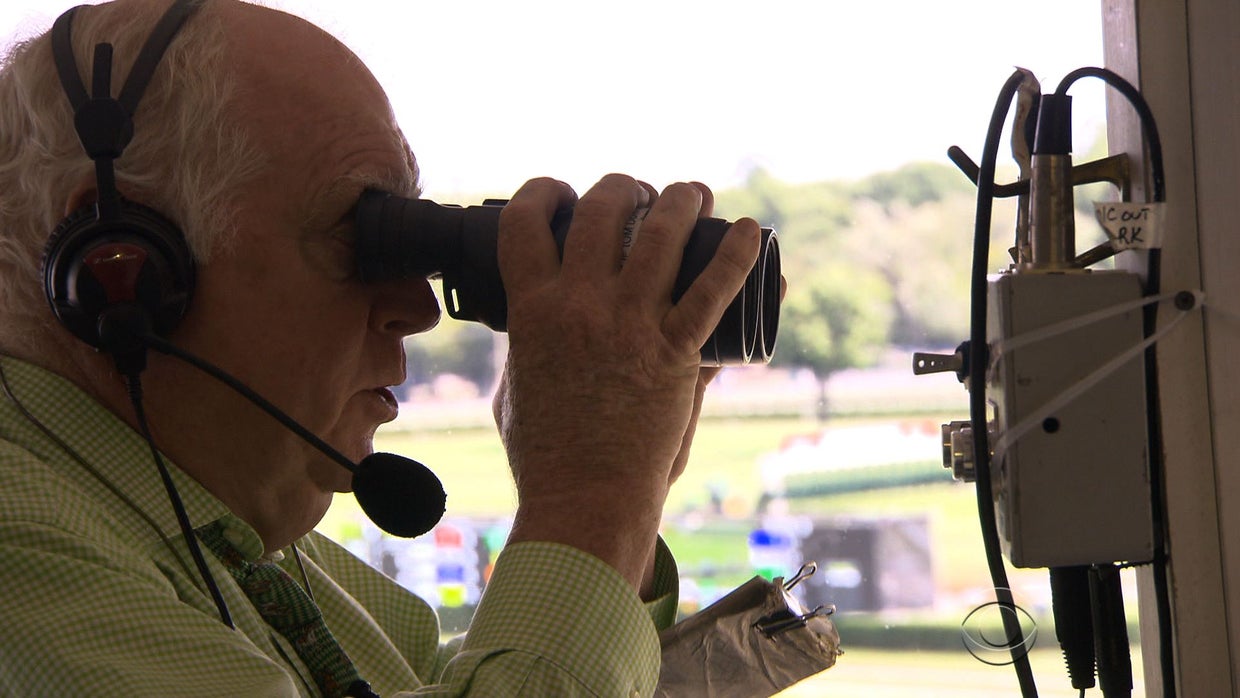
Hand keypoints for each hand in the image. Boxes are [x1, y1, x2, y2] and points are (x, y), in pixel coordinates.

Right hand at [492, 174, 759, 588]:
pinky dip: (736, 256)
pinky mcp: (675, 355)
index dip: (543, 192)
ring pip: (660, 234)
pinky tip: (748, 231)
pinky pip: (714, 291)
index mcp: (531, 311)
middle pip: (601, 211)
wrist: (584, 501)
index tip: (562, 193)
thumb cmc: (544, 454)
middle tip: (639, 192)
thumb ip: (522, 348)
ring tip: (692, 194)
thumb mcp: (516, 389)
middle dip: (622, 187)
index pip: (525, 222)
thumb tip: (531, 327)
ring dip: (681, 201)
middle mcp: (579, 307)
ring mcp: (630, 328)